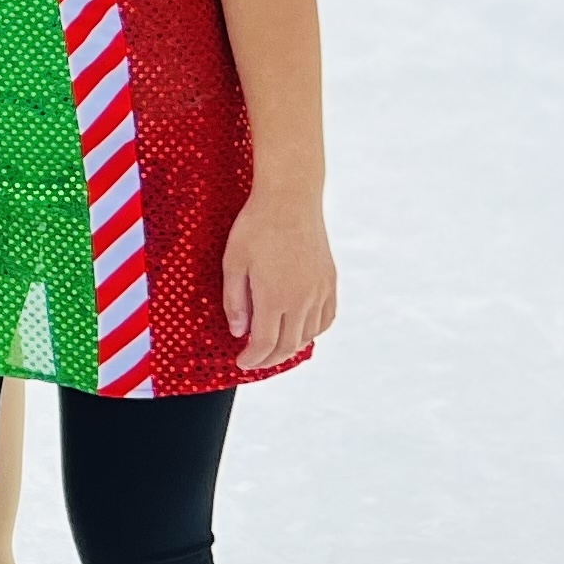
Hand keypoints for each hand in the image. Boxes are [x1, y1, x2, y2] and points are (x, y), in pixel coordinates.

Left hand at [220, 186, 336, 370]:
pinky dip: (313, 331)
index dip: (253, 358)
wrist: (291, 201)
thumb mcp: (233, 263)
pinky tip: (301, 330)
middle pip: (289, 345)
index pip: (266, 343)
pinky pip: (326, 318)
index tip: (242, 362)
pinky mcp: (330, 282)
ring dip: (291, 347)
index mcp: (275, 298)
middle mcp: (302, 300)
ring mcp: (320, 292)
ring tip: (274, 347)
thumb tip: (239, 332)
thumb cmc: (256, 227)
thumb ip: (235, 301)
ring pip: (310, 335)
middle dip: (270, 359)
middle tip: (254, 361)